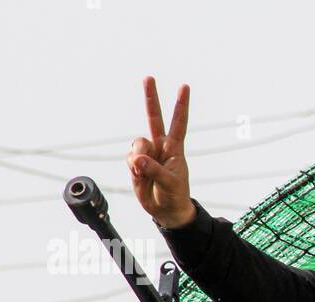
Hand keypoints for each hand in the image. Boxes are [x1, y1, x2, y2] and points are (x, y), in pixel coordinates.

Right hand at [126, 76, 194, 228]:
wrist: (166, 211)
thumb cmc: (175, 195)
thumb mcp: (170, 183)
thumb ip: (154, 170)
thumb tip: (136, 159)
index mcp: (175, 148)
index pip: (179, 122)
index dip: (181, 105)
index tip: (184, 87)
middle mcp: (160, 146)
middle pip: (154, 117)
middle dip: (151, 97)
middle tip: (149, 77)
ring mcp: (147, 154)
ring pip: (137, 144)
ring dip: (138, 157)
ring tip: (145, 172)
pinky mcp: (136, 163)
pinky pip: (129, 159)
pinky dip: (132, 168)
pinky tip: (139, 176)